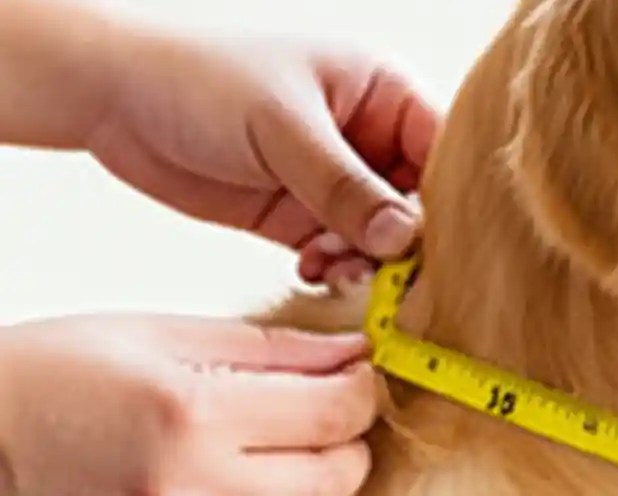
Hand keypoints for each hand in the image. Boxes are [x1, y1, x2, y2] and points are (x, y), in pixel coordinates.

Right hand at [0, 315, 377, 495]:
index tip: (356, 365)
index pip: (336, 411)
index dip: (363, 383)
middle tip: (323, 400)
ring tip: (277, 434)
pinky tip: (248, 468)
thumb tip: (349, 351)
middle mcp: (194, 489)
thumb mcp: (164, 334)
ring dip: (316, 472)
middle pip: (339, 474)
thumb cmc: (58, 377)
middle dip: (347, 432)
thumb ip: (271, 347)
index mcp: (194, 415)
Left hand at [87, 32, 438, 283]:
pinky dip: (331, 266)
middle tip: (383, 269)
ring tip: (330, 263)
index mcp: (381, 91)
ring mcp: (332, 178)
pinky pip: (337, 251)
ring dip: (364, 259)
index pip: (441, 149)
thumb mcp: (284, 128)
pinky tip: (308, 266)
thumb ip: (346, 187)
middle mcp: (366, 135)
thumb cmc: (203, 81)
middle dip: (403, 238)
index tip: (439, 244)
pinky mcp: (297, 213)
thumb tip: (405, 237)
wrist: (115, 98)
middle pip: (417, 199)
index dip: (447, 196)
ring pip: (378, 234)